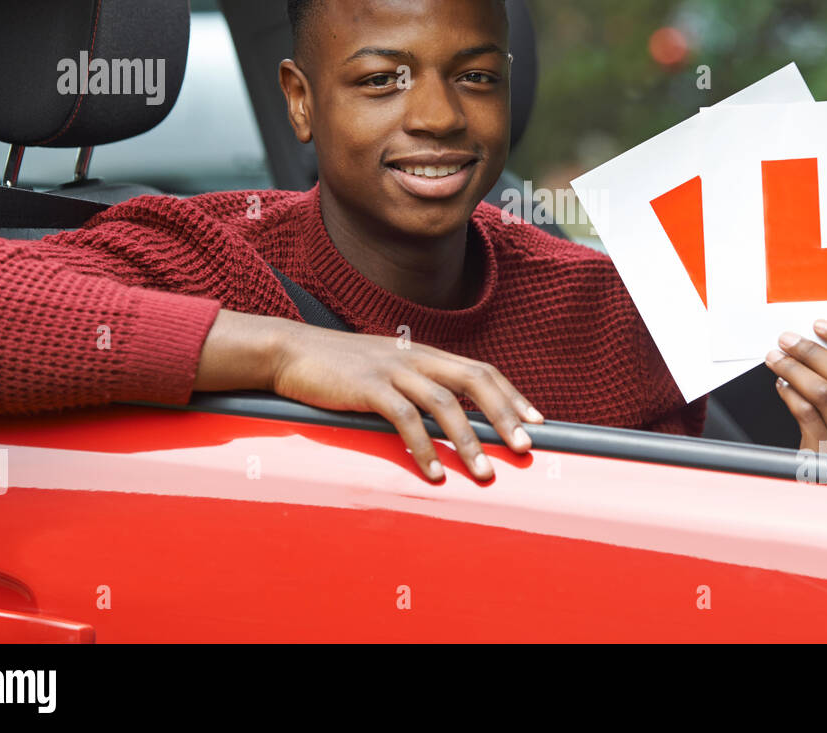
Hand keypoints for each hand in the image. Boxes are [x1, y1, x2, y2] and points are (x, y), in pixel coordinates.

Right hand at [196, 310, 541, 482]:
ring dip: (468, 441)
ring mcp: (392, 370)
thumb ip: (416, 386)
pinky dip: (422, 448)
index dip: (512, 394)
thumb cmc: (339, 368)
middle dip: (505, 414)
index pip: (481, 370)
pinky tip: (433, 473)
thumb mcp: (386, 371)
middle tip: (525, 447)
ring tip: (485, 473)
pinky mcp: (367, 387)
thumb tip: (447, 420)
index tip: (537, 421)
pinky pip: (404, 419)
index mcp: (424, 354)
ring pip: (445, 403)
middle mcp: (415, 358)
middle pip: (474, 381)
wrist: (289, 352)